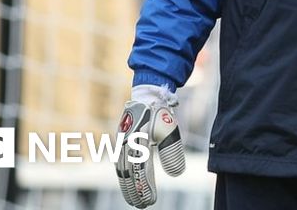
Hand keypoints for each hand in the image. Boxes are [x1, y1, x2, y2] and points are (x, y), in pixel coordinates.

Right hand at [115, 85, 185, 207]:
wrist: (146, 96)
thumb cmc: (160, 113)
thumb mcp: (171, 131)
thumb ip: (172, 152)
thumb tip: (176, 174)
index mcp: (138, 143)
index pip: (141, 171)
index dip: (145, 188)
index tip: (151, 201)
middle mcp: (126, 145)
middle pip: (128, 174)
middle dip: (134, 191)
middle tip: (142, 205)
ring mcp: (122, 144)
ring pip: (122, 171)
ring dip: (127, 186)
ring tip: (134, 200)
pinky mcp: (122, 143)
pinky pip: (120, 164)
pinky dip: (123, 177)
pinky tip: (128, 184)